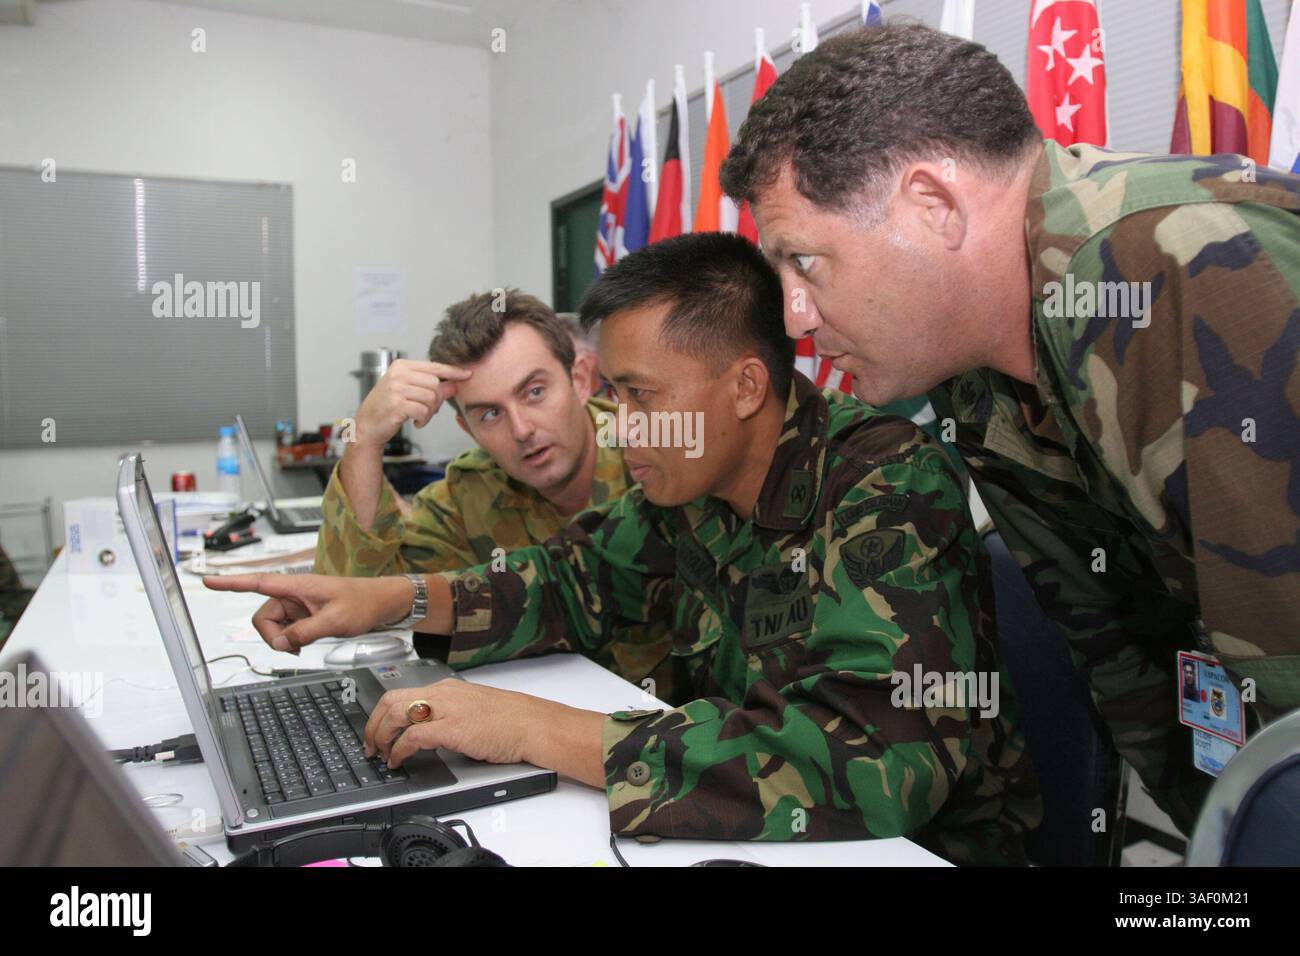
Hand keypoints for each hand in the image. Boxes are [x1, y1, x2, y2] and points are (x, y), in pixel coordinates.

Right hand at [203, 573, 412, 651]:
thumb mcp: (335, 621)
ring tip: (304, 645)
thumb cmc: (363, 603)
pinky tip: (304, 644)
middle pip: (262, 616)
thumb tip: (282, 643)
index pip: (258, 582)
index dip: (231, 582)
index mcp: (297, 586)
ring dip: (282, 640)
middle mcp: (292, 594)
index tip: (207, 580)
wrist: (381, 603)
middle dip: (272, 636)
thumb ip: (305, 632)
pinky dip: (289, 640)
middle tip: (294, 648)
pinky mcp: (302, 615)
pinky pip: (284, 630)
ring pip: (272, 626)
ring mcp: (297, 605)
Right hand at [353, 359, 471, 448]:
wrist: (367, 425)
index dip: (452, 371)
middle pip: (435, 384)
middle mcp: (398, 374)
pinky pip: (423, 411)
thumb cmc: (388, 407)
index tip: (468, 374)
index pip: (434, 366)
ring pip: (431, 398)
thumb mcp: (409, 392)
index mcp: (402, 366)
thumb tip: (455, 385)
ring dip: (430, 412)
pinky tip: (416, 422)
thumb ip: (431, 387)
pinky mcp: (397, 404)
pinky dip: (424, 419)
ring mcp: (396, 389)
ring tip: (420, 416)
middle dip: (437, 400)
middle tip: (429, 410)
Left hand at [364, 680, 539, 767]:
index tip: (377, 731)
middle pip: (391, 700)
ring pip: (396, 713)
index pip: (401, 693)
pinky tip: (399, 761)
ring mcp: (447, 709)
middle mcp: (444, 693)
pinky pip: (413, 736)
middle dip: (373, 724)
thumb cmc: (510, 721)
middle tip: (370, 746)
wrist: (533, 724)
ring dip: (381, 737)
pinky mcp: (453, 728)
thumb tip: (428, 733)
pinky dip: (399, 750)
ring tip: (380, 755)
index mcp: (447, 688)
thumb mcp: (472, 710)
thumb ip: (448, 715)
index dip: (381, 714)